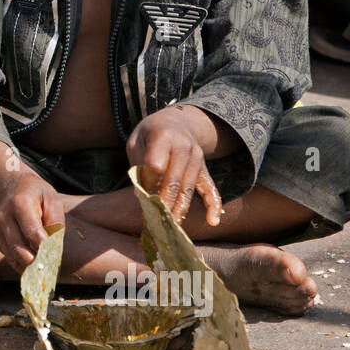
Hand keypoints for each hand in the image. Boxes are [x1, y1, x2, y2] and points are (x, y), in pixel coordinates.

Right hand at [0, 171, 64, 271]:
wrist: (14, 188)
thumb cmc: (38, 195)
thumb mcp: (52, 200)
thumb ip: (55, 221)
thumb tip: (54, 246)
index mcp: (20, 203)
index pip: (32, 230)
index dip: (43, 247)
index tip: (54, 259)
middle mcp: (4, 216)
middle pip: (19, 247)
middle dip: (35, 262)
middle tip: (50, 272)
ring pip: (12, 255)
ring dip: (28, 267)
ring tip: (44, 274)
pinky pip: (9, 256)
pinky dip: (22, 265)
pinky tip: (34, 268)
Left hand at [126, 107, 223, 225]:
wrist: (174, 121)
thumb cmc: (148, 135)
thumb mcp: (136, 141)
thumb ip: (138, 163)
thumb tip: (142, 192)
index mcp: (163, 135)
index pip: (156, 165)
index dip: (148, 181)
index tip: (141, 194)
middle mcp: (184, 146)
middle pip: (174, 181)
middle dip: (164, 203)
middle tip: (155, 222)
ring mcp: (197, 158)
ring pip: (187, 188)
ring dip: (179, 210)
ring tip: (171, 228)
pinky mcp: (204, 169)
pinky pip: (210, 188)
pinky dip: (213, 204)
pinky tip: (213, 221)